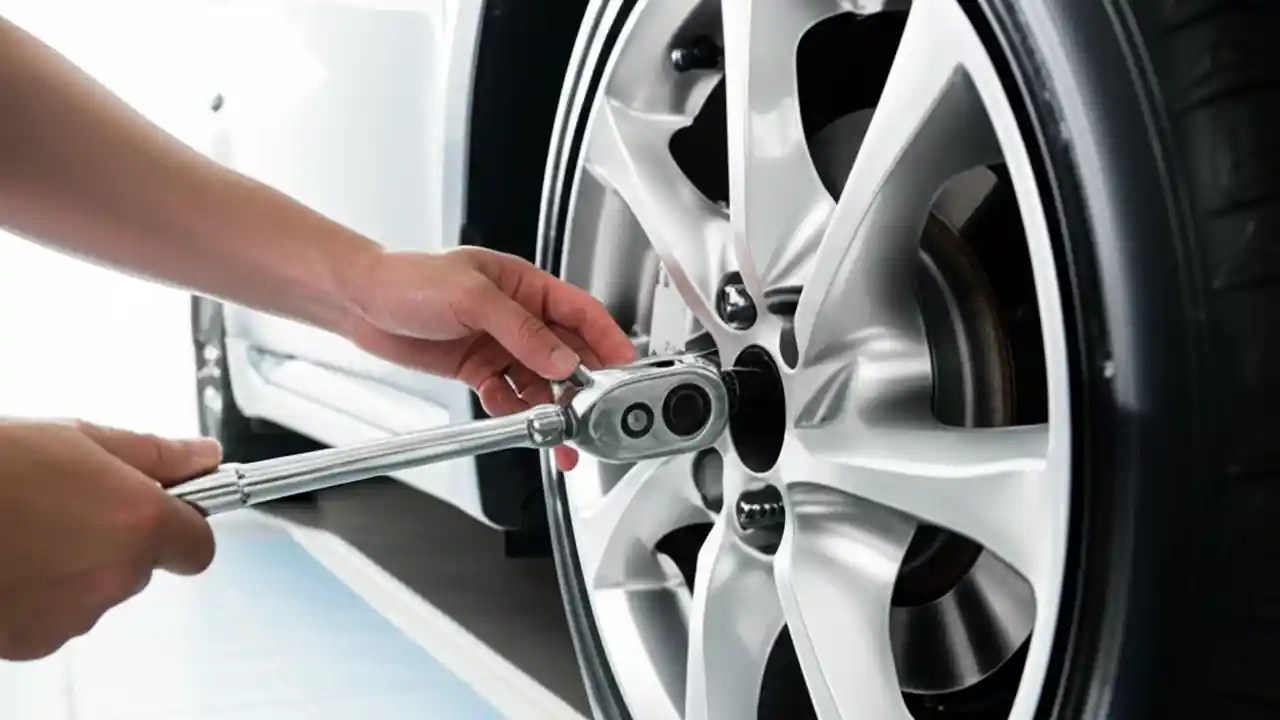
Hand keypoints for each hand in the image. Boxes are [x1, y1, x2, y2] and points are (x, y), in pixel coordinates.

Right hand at [0, 420, 217, 659]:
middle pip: (142, 566)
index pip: (198, 545)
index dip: (182, 526)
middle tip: (69, 505)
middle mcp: (115, 576)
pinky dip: (38, 594)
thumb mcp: (79, 438)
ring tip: (26, 527)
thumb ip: (155, 455)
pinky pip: (54, 616)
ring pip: (96, 591)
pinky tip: (9, 558)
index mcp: (140, 523)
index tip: (163, 510)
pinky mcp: (33, 642)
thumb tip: (204, 457)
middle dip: (117, 539)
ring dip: (74, 566)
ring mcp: (73, 615)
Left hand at [340, 246, 636, 469]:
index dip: (609, 341)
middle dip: (584, 386)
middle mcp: (518, 315)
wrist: (359, 302)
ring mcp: (500, 344)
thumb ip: (522, 331)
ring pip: (540, 382)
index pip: (583, 313)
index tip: (625, 369)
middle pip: (567, 354)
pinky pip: (510, 395)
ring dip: (552, 408)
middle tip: (594, 414)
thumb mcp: (472, 297)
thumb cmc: (408, 279)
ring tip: (560, 434)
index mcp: (526, 285)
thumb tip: (562, 360)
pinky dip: (517, 411)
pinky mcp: (479, 368)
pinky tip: (520, 422)